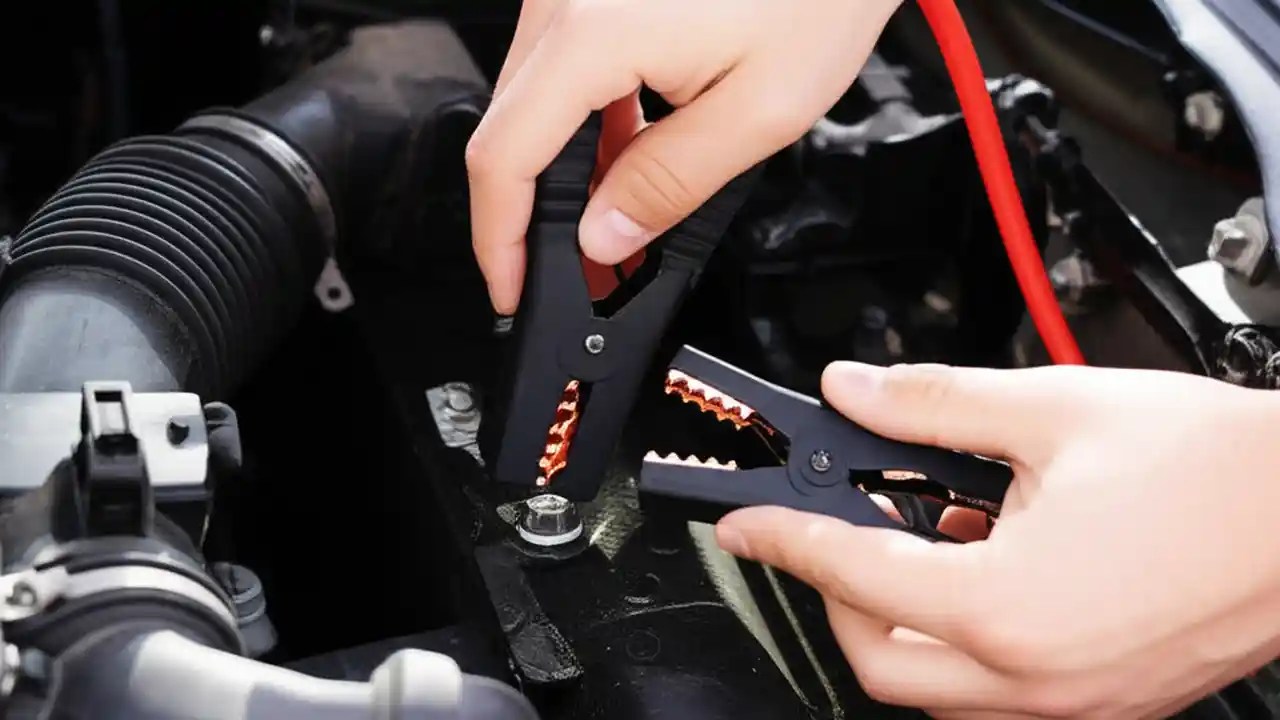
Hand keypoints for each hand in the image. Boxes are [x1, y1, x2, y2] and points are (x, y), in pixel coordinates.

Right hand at [467, 0, 904, 312]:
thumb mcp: (759, 113)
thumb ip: (669, 185)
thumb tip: (603, 240)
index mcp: (593, 32)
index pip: (504, 157)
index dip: (500, 239)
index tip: (516, 287)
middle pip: (509, 130)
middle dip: (539, 212)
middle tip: (589, 263)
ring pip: (533, 102)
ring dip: (570, 167)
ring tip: (628, 208)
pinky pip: (561, 67)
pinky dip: (587, 121)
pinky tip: (633, 148)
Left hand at [716, 361, 1279, 718]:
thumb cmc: (1216, 469)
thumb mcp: (1051, 411)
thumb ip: (933, 403)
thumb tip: (856, 393)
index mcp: (1007, 606)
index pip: (851, 571)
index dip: (783, 539)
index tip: (747, 525)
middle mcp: (1036, 678)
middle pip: (879, 660)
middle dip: (836, 594)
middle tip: (833, 529)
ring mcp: (1075, 704)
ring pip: (937, 690)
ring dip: (900, 621)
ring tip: (918, 540)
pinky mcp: (1109, 703)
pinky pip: (998, 696)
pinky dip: (964, 642)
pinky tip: (985, 570)